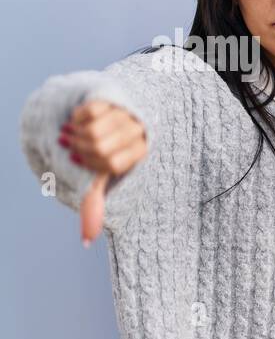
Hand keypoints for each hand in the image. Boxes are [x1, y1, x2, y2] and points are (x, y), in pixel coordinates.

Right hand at [59, 100, 146, 245]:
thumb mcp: (103, 175)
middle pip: (101, 147)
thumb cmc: (108, 150)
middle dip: (80, 148)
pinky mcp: (116, 97)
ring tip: (73, 132)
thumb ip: (95, 203)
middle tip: (71, 144)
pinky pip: (91, 109)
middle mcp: (140, 133)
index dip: (89, 163)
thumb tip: (87, 240)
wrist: (117, 113)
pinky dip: (78, 115)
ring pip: (96, 129)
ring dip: (77, 133)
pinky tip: (80, 118)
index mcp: (140, 153)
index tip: (77, 160)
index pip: (111, 164)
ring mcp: (128, 114)